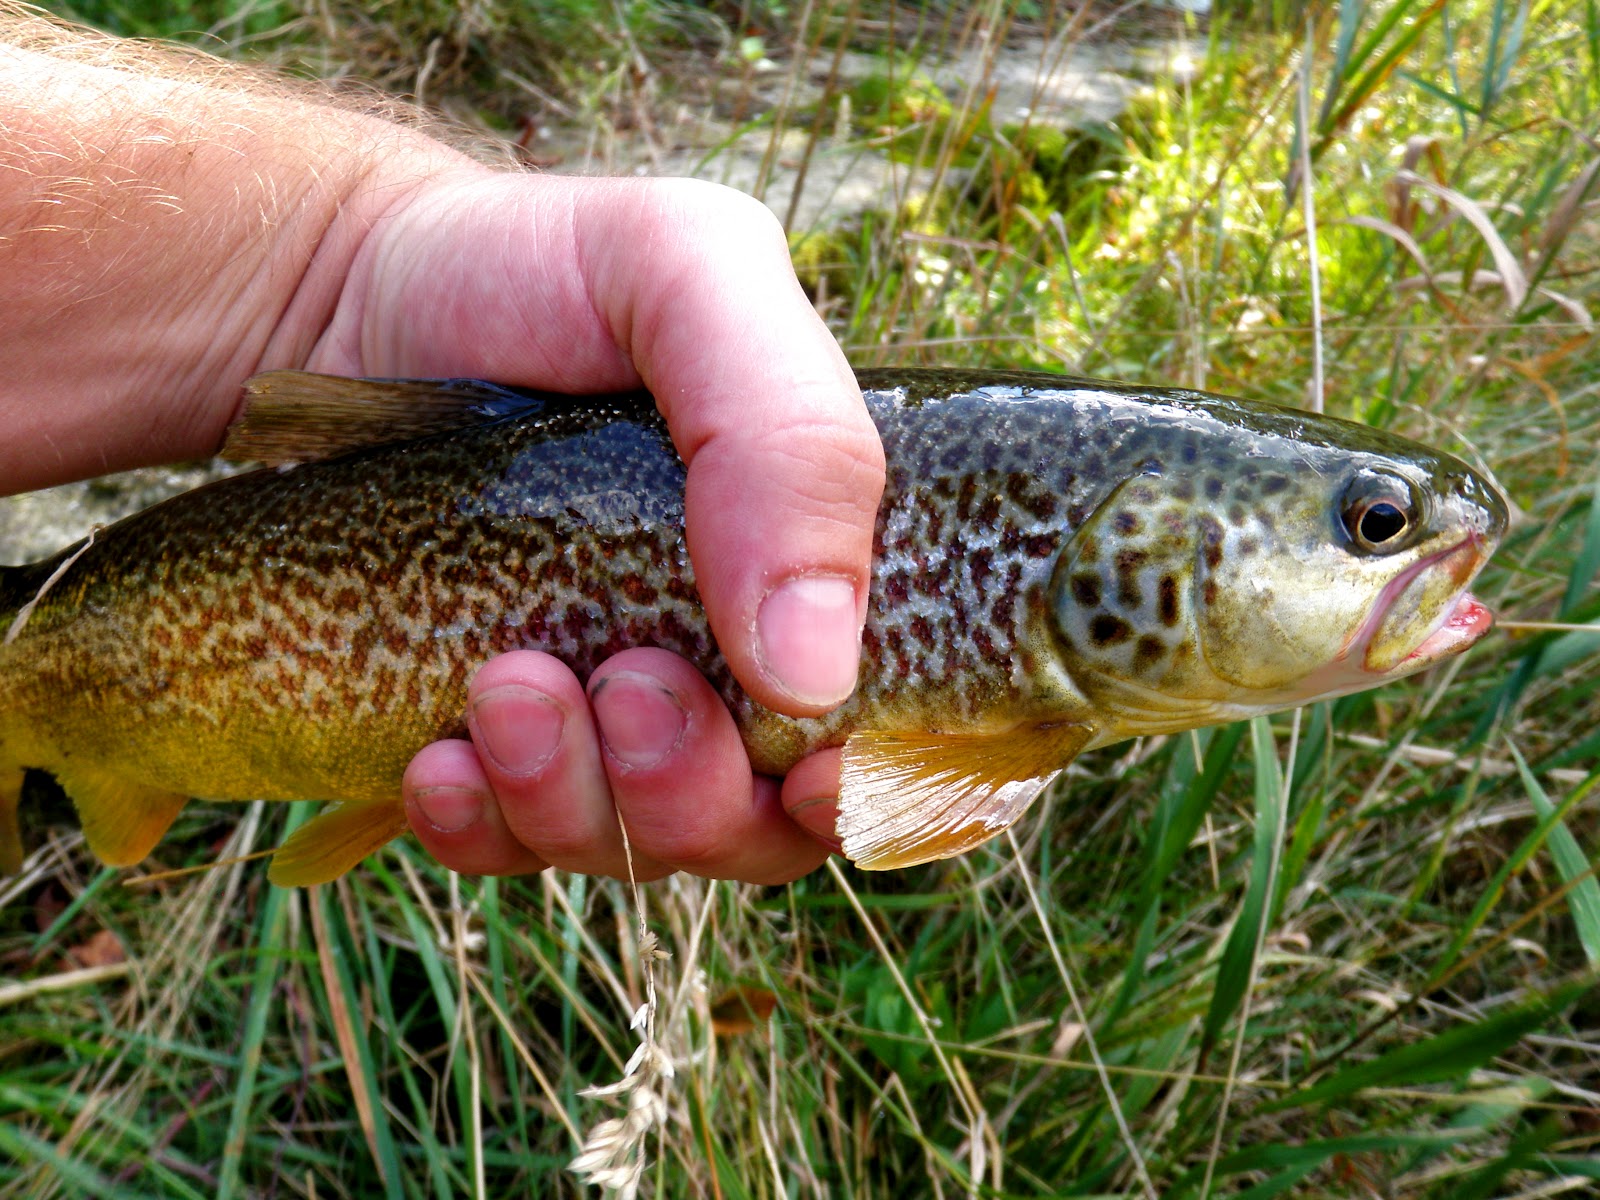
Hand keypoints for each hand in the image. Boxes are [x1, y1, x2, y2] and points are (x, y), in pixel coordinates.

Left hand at [304, 173, 882, 882]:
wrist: (343, 295)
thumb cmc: (538, 272)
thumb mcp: (689, 273)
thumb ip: (794, 436)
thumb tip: (815, 670)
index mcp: (830, 557)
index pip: (915, 732)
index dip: (887, 790)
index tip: (813, 773)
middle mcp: (738, 653)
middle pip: (772, 825)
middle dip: (697, 792)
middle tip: (626, 682)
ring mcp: (615, 706)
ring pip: (641, 844)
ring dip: (579, 804)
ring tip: (504, 686)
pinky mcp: (500, 740)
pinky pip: (511, 848)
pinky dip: (480, 827)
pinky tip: (436, 757)